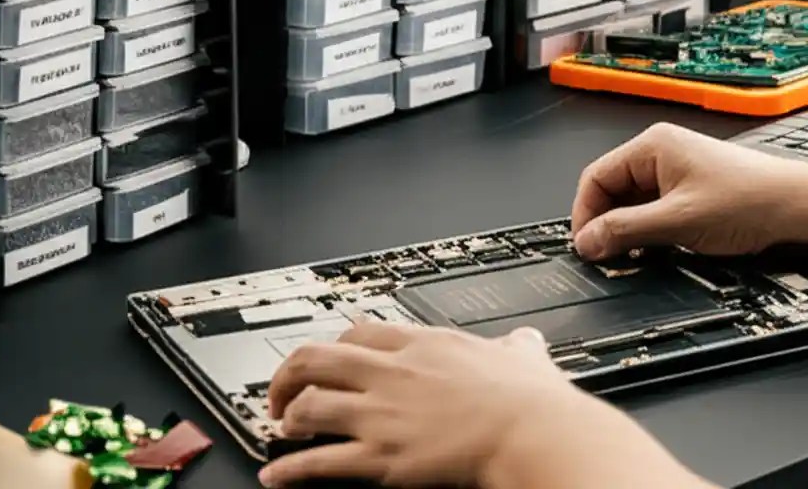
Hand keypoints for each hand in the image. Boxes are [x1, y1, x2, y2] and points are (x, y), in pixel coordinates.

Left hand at [259, 323, 593, 487]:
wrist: (530, 433)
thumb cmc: (529, 401)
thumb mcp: (522, 355)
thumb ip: (515, 346)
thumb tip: (524, 342)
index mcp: (424, 345)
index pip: (359, 332)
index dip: (336, 344)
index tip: (330, 357)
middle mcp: (393, 374)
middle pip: (316, 358)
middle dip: (290, 374)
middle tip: (286, 390)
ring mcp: (382, 415)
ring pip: (309, 406)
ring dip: (289, 418)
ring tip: (284, 429)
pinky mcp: (381, 457)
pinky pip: (319, 463)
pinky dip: (290, 470)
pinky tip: (277, 475)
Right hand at [571, 123, 807, 260]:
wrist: (801, 209)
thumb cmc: (751, 202)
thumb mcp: (678, 222)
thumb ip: (626, 231)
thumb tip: (588, 241)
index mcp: (653, 146)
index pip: (596, 178)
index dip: (585, 215)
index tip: (585, 247)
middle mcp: (663, 153)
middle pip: (613, 191)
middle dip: (607, 225)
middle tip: (605, 258)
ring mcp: (679, 173)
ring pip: (634, 204)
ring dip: (630, 231)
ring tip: (633, 257)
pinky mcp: (693, 192)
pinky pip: (656, 211)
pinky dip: (650, 232)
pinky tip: (656, 251)